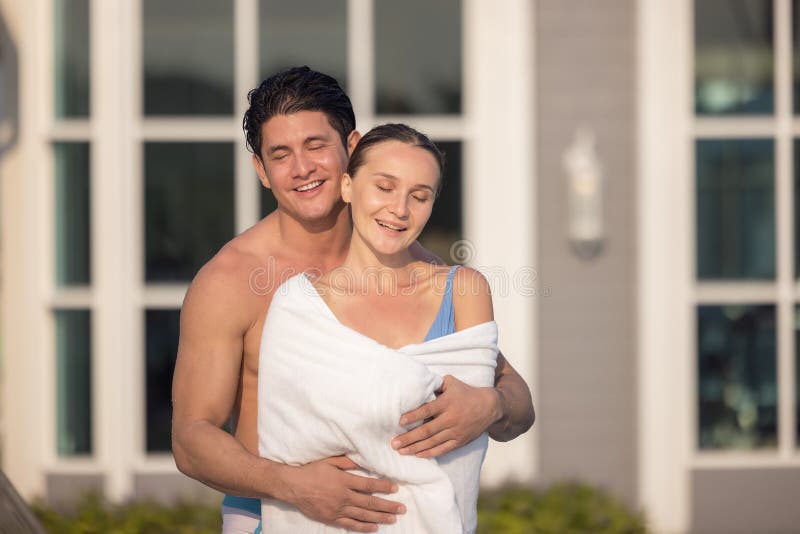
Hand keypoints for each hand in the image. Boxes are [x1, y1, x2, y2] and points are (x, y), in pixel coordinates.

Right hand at [281, 456, 405, 532]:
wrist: (293, 486)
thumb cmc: (312, 471)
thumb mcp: (330, 461)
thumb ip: (348, 461)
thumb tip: (364, 461)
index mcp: (344, 480)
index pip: (368, 484)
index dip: (383, 487)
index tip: (396, 489)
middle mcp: (343, 496)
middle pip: (370, 502)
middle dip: (388, 505)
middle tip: (402, 508)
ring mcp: (338, 509)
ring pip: (363, 514)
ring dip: (380, 517)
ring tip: (393, 518)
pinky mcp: (332, 518)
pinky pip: (350, 524)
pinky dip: (363, 526)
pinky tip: (374, 527)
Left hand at [391, 375, 501, 457]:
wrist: (490, 406)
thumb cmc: (466, 392)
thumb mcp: (451, 383)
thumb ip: (435, 385)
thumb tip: (418, 385)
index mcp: (447, 403)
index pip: (427, 410)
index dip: (413, 416)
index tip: (400, 422)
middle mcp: (451, 418)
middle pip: (427, 430)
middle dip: (409, 438)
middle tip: (394, 443)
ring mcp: (456, 431)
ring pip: (432, 442)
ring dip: (415, 448)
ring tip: (401, 451)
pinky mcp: (460, 441)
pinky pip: (443, 449)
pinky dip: (430, 453)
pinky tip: (418, 455)